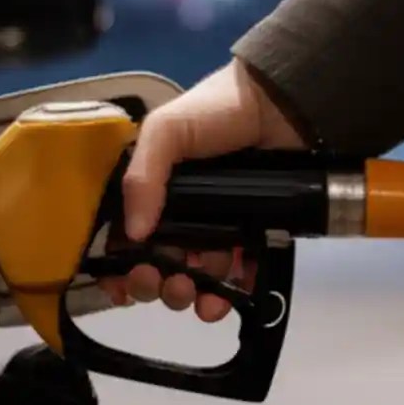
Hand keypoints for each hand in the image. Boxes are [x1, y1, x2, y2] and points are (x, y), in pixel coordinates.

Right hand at [98, 58, 306, 321]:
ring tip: (195, 294)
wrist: (284, 104)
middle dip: (157, 285)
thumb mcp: (167, 131)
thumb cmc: (218, 111)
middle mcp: (184, 213)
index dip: (120, 267)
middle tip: (165, 283)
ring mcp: (221, 226)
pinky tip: (226, 300)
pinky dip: (232, 293)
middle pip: (162, 265)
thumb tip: (134, 235)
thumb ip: (143, 177)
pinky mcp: (257, 234)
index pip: (128, 238)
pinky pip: (241, 274)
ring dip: (190, 295)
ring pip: (199, 276)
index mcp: (156, 190)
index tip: (120, 288)